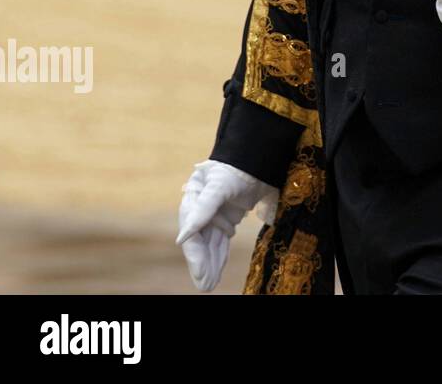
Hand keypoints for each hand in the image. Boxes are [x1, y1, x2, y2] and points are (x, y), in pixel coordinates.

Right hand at [176, 160, 276, 291]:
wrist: (258, 157)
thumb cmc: (238, 167)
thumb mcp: (221, 185)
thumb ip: (204, 208)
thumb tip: (183, 236)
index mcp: (194, 197)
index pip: (192, 230)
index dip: (194, 252)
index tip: (199, 270)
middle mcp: (201, 208)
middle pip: (199, 241)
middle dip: (202, 264)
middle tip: (205, 285)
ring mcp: (214, 215)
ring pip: (210, 245)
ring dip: (210, 265)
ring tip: (209, 285)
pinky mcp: (226, 219)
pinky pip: (220, 242)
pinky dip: (219, 257)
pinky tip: (216, 273)